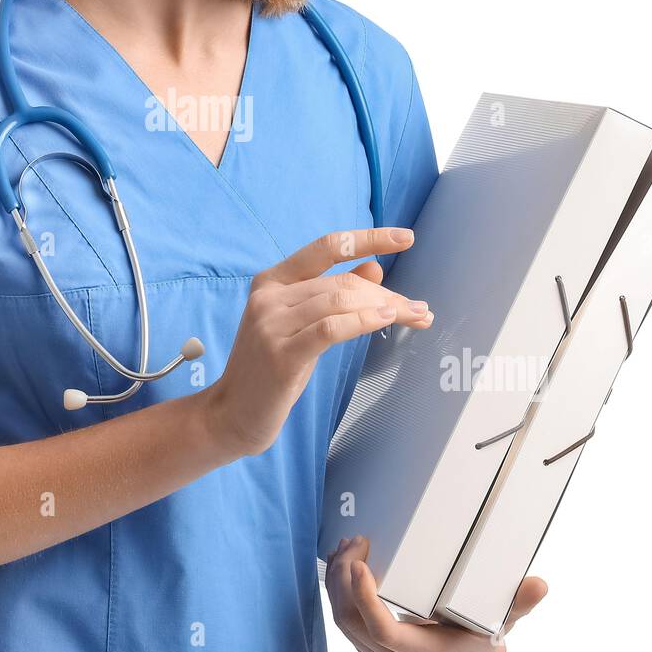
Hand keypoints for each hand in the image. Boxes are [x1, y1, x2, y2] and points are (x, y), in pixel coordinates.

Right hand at [203, 226, 432, 459]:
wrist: (232, 413)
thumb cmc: (271, 368)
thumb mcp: (301, 325)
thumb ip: (332, 295)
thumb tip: (374, 267)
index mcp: (272, 281)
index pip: (326, 247)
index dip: (368, 239)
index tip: (406, 237)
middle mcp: (268, 296)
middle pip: (341, 282)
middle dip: (387, 295)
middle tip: (418, 309)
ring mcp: (271, 325)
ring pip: (340, 301)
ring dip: (386, 308)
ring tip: (416, 316)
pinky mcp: (281, 355)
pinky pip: (331, 328)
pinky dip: (364, 321)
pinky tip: (387, 320)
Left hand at [324, 534, 547, 651]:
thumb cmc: (478, 644)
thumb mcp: (498, 625)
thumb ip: (517, 606)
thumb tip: (539, 586)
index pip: (384, 632)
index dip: (366, 600)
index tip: (361, 566)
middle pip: (353, 621)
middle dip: (345, 579)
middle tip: (357, 542)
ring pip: (343, 621)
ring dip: (337, 582)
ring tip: (348, 547)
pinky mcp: (369, 648)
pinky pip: (345, 620)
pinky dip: (339, 591)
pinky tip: (346, 564)